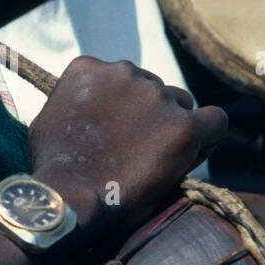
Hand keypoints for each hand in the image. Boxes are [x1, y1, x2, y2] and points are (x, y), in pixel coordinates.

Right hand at [29, 56, 227, 249]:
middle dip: (150, 117)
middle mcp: (125, 72)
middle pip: (154, 89)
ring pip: (182, 104)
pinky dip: (209, 137)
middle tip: (139, 153)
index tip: (120, 135)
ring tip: (158, 162)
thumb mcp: (48, 120)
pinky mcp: (184, 126)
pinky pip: (216, 121)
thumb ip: (70, 101)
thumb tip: (81, 106)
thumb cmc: (53, 170)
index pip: (124, 78)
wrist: (69, 198)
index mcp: (89, 67)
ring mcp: (156, 96)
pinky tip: (194, 154)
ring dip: (174, 127)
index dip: (126, 108)